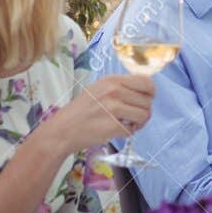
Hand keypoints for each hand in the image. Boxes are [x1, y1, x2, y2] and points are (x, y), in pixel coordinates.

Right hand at [38, 75, 154, 156]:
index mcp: (112, 80)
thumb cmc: (80, 111)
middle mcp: (114, 90)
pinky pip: (132, 130)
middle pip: (148, 100)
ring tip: (128, 124)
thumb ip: (120, 87)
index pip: (146, 81)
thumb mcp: (98, 89)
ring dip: (139, 123)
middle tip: (134, 117)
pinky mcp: (112, 125)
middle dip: (144, 110)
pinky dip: (128, 133)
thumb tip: (145, 89)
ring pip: (145, 115)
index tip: (146, 100)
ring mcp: (113, 108)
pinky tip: (118, 131)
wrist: (62, 130)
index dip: (150, 93)